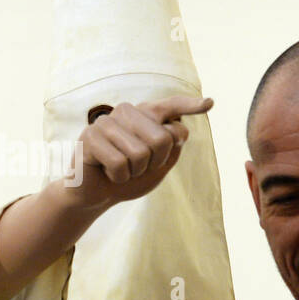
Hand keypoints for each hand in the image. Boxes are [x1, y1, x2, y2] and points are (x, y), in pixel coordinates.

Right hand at [64, 96, 212, 210]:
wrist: (94, 195)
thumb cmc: (127, 178)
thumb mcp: (157, 167)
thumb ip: (171, 149)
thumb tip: (179, 130)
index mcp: (145, 116)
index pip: (171, 106)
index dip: (190, 105)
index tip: (209, 104)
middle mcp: (127, 112)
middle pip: (163, 138)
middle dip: (154, 162)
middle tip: (137, 168)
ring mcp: (107, 122)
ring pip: (141, 153)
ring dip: (134, 172)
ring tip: (121, 171)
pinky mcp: (90, 136)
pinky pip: (119, 164)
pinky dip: (118, 177)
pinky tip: (107, 173)